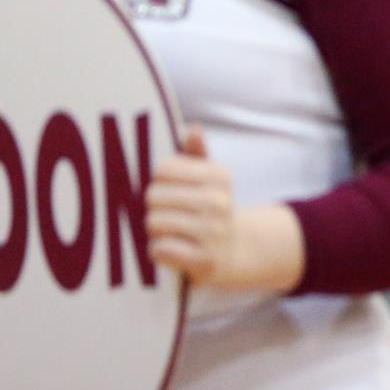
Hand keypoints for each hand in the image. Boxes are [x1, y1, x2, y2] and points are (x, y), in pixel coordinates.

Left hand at [147, 127, 237, 284]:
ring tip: (172, 232)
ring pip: (153, 223)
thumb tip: (192, 129)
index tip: (172, 190)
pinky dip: (159, 252)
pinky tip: (173, 249)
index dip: (159, 181)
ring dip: (155, 231)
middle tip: (170, 214)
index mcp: (219, 176)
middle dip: (154, 207)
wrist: (236, 250)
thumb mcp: (208, 179)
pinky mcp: (204, 260)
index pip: (163, 169)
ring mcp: (213, 232)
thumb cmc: (210, 208)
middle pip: (153, 196)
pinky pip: (159, 249)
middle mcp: (219, 201)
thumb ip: (195, 153)